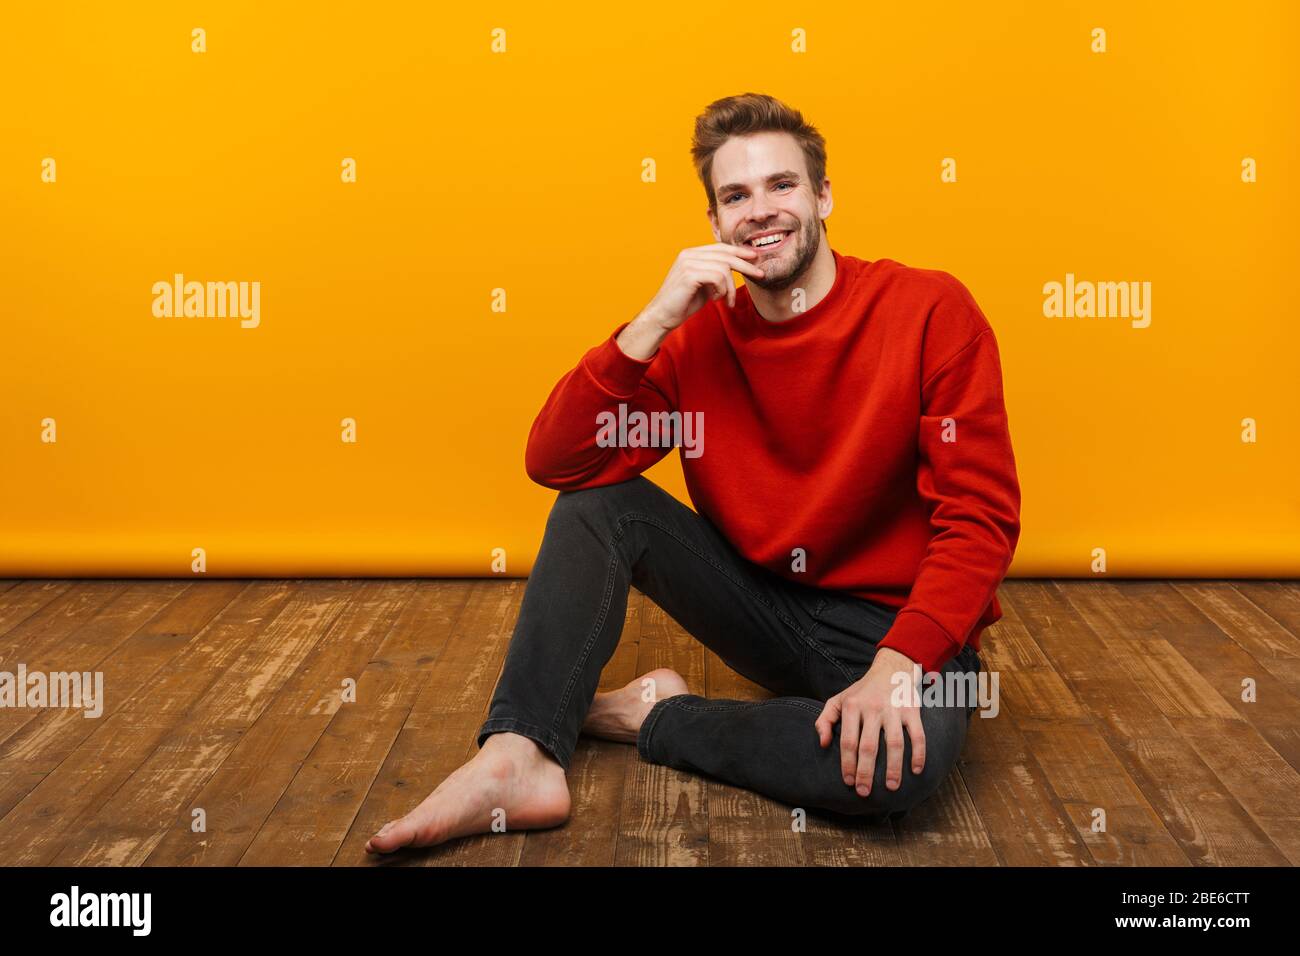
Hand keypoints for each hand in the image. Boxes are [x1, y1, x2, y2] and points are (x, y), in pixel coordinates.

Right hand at [639, 242, 765, 329]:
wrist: (662, 316)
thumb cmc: (682, 303)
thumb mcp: (703, 285)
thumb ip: (715, 274)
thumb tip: (734, 269)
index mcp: (691, 254)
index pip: (720, 248)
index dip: (739, 252)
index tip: (754, 258)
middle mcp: (689, 254)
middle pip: (726, 255)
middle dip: (746, 265)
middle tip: (760, 275)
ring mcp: (688, 263)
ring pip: (724, 268)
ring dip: (730, 288)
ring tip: (727, 301)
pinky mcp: (689, 274)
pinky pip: (717, 277)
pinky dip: (722, 290)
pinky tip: (716, 299)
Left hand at [815, 647, 925, 796]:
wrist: (891, 668)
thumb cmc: (862, 691)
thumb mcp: (838, 699)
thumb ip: (825, 719)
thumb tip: (823, 743)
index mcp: (852, 706)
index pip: (848, 741)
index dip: (847, 764)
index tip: (848, 782)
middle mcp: (873, 708)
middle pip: (869, 745)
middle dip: (866, 772)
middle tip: (864, 792)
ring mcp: (894, 709)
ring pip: (894, 743)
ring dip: (893, 767)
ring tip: (890, 787)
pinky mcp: (912, 710)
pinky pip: (918, 735)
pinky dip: (919, 753)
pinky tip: (916, 770)